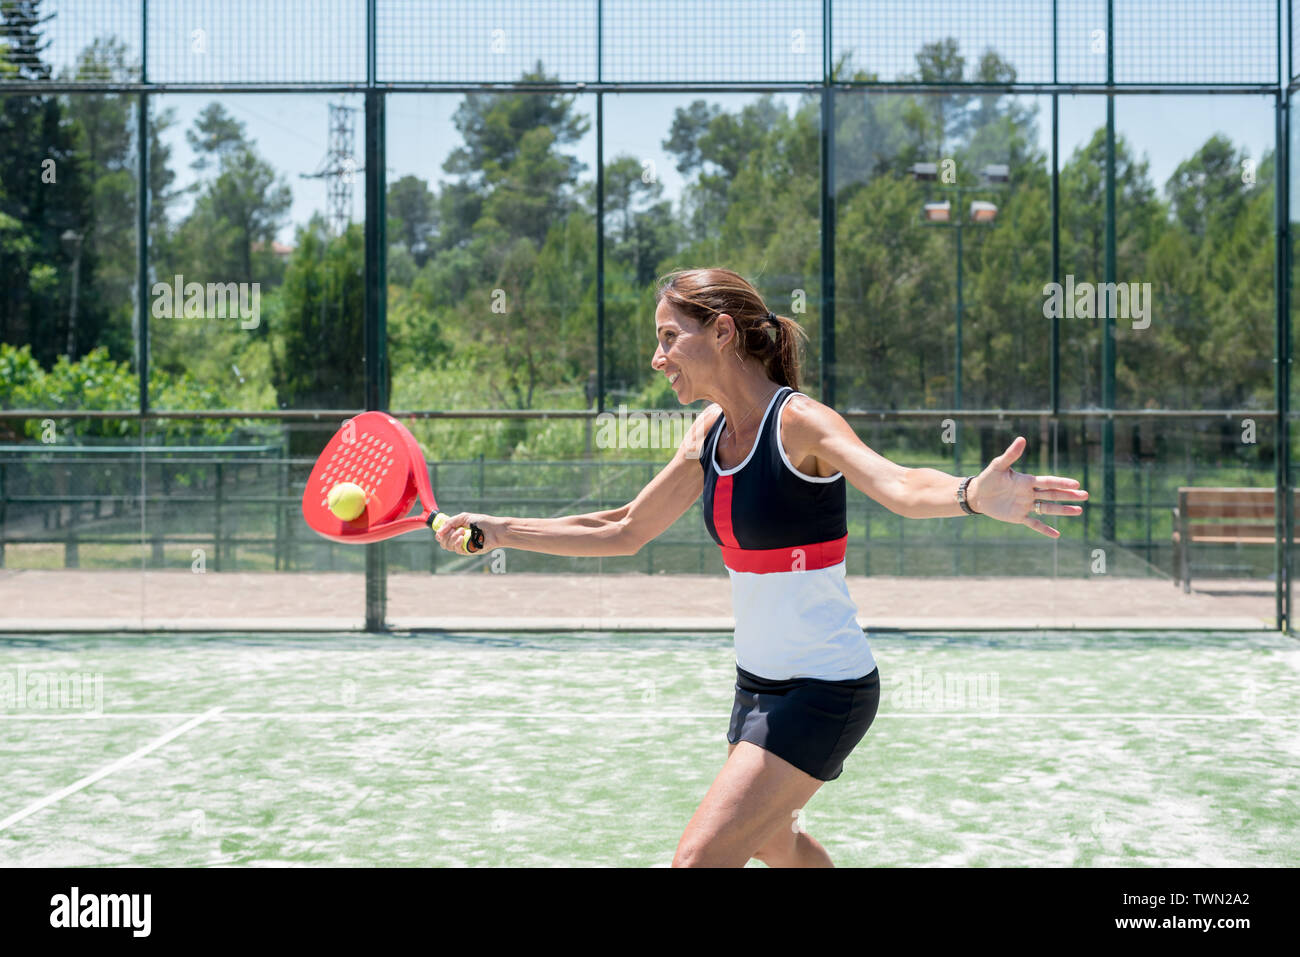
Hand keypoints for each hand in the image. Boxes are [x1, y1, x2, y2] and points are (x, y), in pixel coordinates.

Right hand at [433, 512, 497, 553]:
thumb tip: (438, 533)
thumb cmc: (481, 522)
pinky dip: (457, 543)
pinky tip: (462, 538)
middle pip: (442, 541)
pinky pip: (456, 549)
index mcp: (456, 529)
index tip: (441, 530)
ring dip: (452, 537)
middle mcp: (457, 538)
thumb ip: (449, 523)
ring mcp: (462, 545)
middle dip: (446, 534)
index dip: (439, 533)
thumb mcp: (463, 517)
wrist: (494, 529)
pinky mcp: (467, 551)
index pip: (442, 534)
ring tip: (463, 531)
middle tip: (455, 529)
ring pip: (448, 546)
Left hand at [968, 436, 1087, 537]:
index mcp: (1027, 481)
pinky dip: (1045, 529)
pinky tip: (1057, 535)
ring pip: (1048, 508)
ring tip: (1079, 511)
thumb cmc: (988, 477)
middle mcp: (1030, 493)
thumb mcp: (998, 465)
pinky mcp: (1018, 517)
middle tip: (1086, 496)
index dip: (1061, 483)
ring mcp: (1026, 506)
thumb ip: (1011, 454)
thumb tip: (1022, 439)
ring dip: (1063, 510)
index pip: (1048, 482)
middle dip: (1069, 496)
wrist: (977, 494)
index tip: (1076, 484)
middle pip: (1053, 494)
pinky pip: (1034, 524)